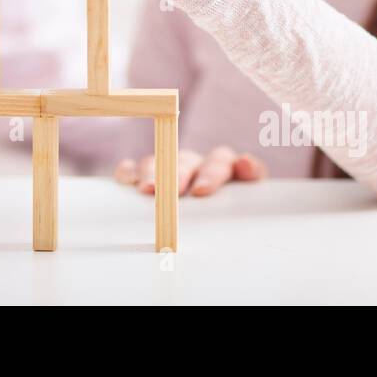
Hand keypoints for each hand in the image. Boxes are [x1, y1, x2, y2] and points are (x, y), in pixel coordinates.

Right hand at [115, 146, 266, 196]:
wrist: (206, 217)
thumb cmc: (228, 206)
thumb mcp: (245, 196)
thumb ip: (249, 177)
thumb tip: (246, 162)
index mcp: (220, 166)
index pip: (218, 161)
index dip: (211, 173)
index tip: (202, 191)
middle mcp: (192, 162)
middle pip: (183, 160)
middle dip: (177, 174)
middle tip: (173, 189)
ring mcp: (165, 166)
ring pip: (156, 161)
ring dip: (151, 173)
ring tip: (146, 189)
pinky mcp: (142, 175)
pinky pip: (132, 168)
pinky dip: (128, 172)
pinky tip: (127, 180)